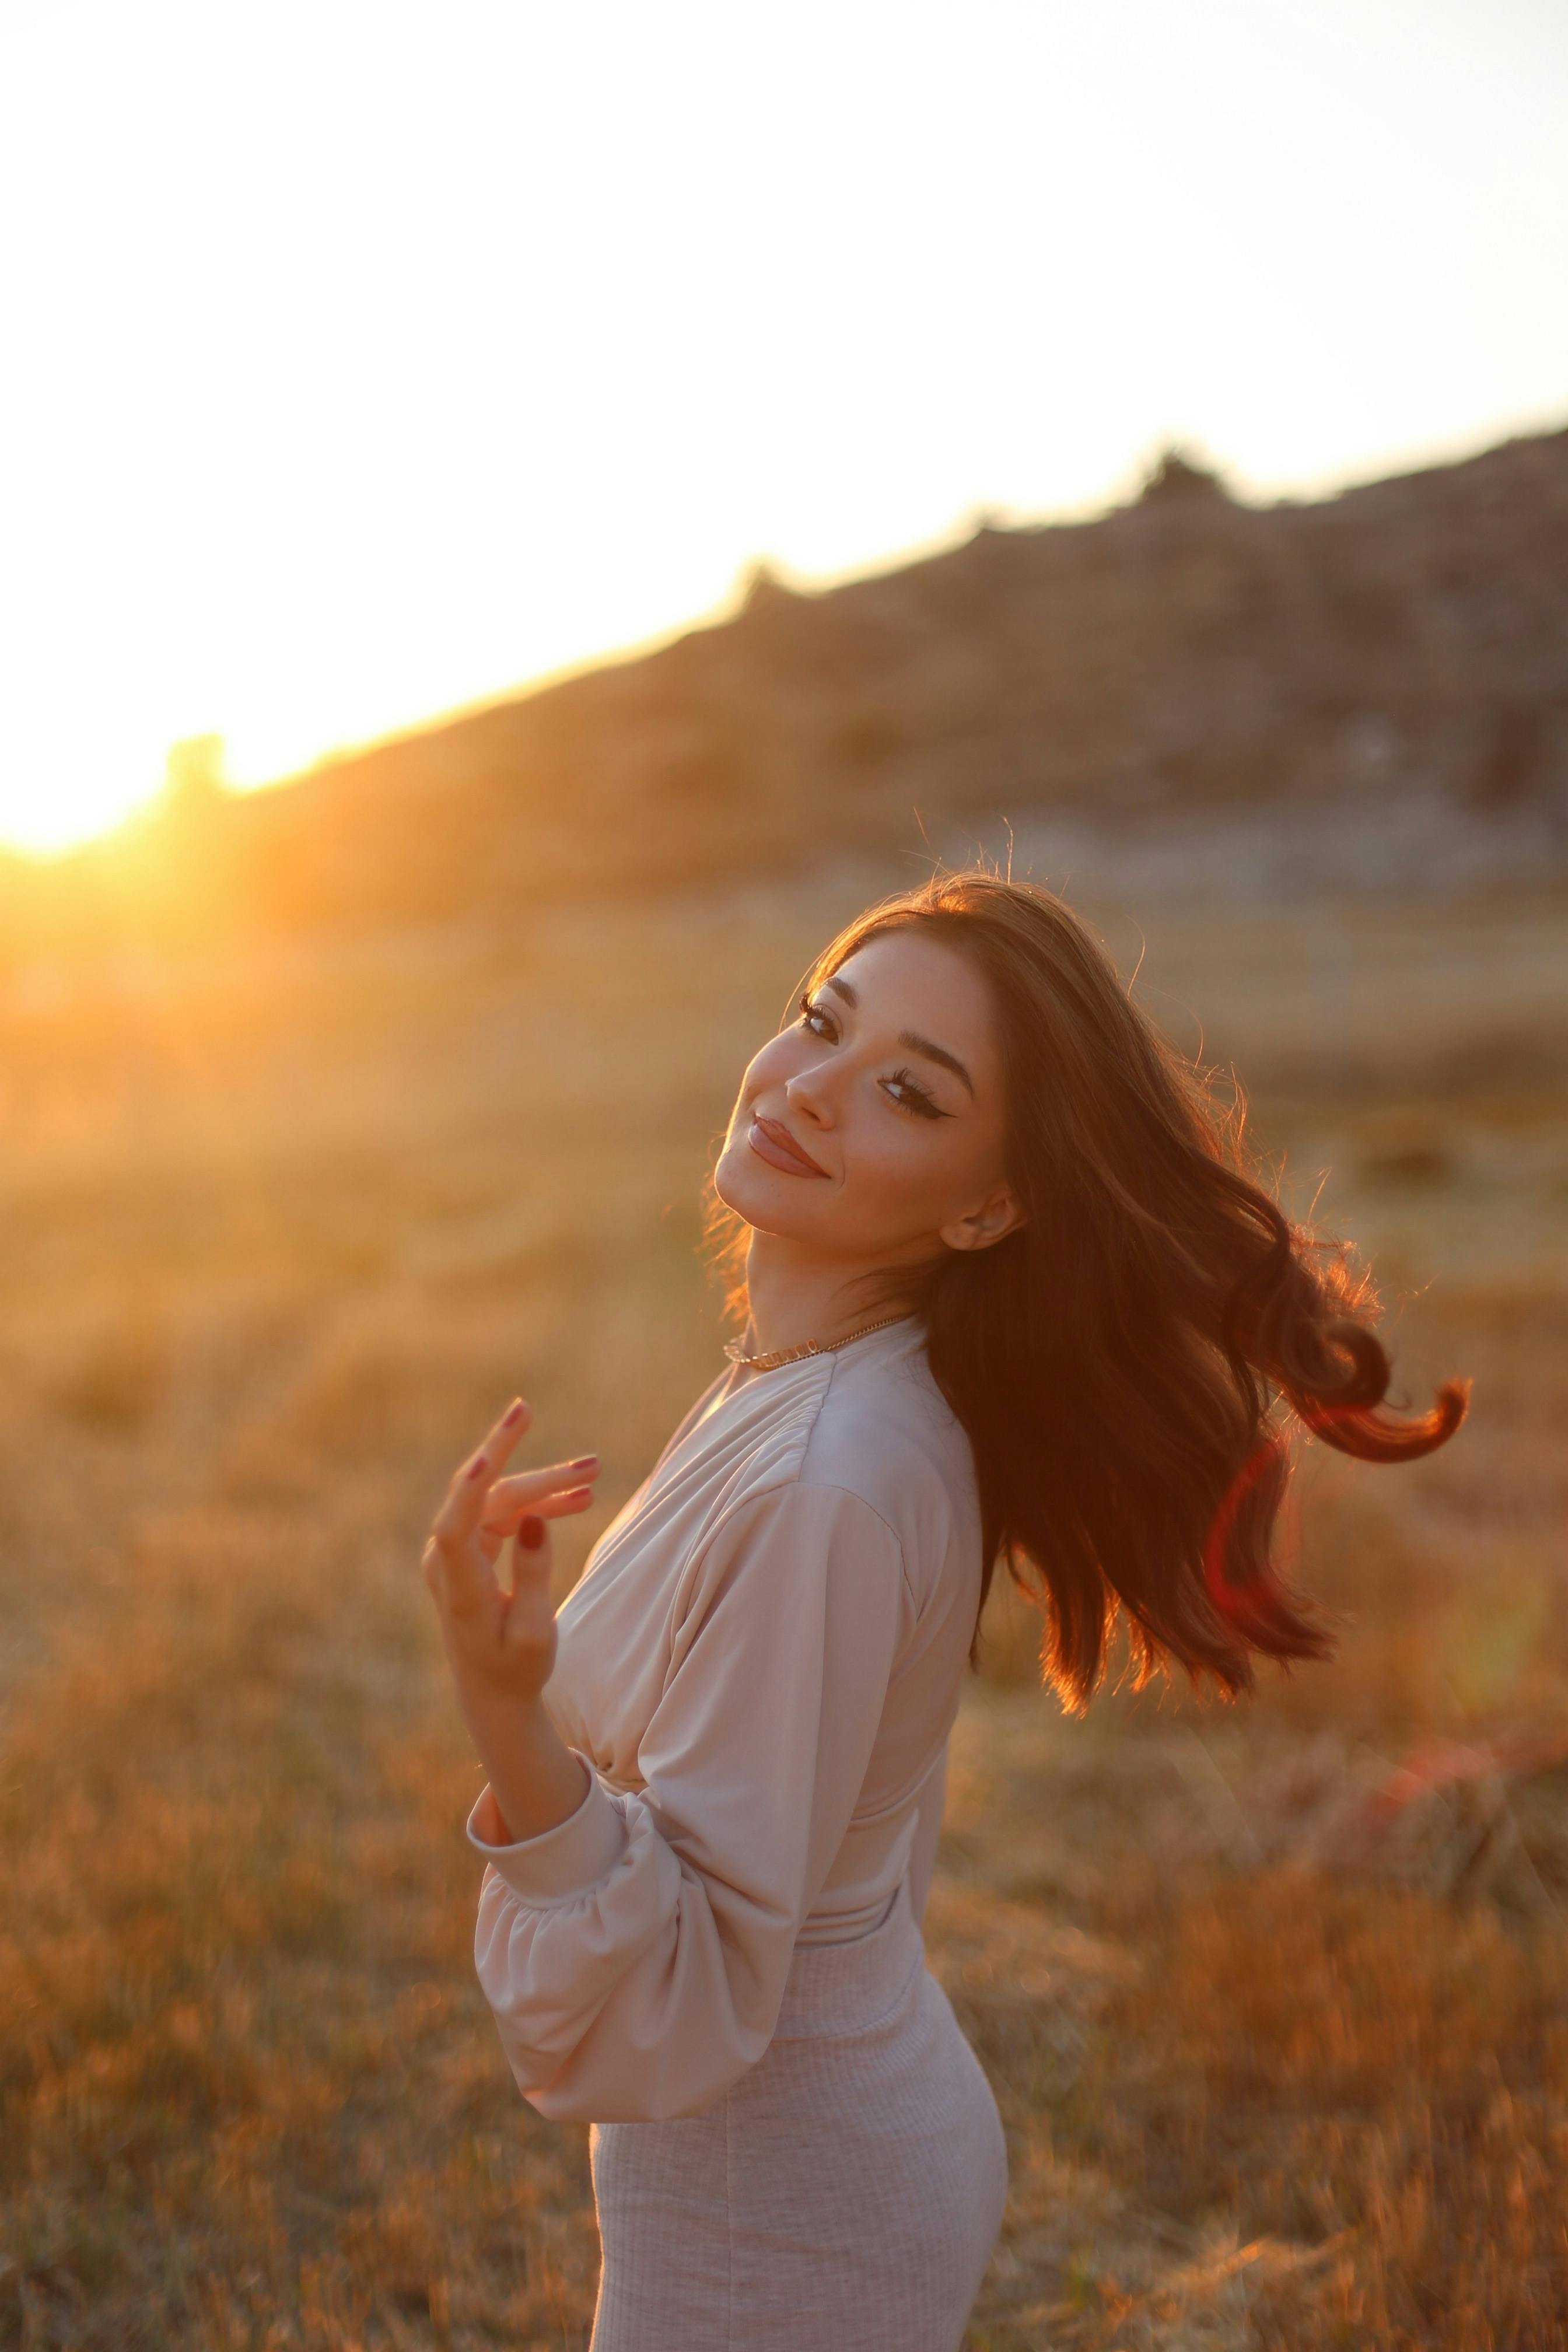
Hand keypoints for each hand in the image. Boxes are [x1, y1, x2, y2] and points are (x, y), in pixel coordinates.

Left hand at [422, 1396, 599, 1705]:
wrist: (493, 1692)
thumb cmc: (516, 1670)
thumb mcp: (535, 1634)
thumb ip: (532, 1574)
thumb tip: (535, 1519)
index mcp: (462, 1590)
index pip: (456, 1528)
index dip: (471, 1489)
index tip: (489, 1454)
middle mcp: (447, 1563)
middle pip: (489, 1502)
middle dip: (540, 1479)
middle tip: (591, 1464)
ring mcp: (454, 1552)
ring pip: (499, 1501)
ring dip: (546, 1488)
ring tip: (593, 1475)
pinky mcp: (467, 1548)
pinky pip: (503, 1512)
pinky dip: (539, 1505)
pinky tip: (577, 1499)